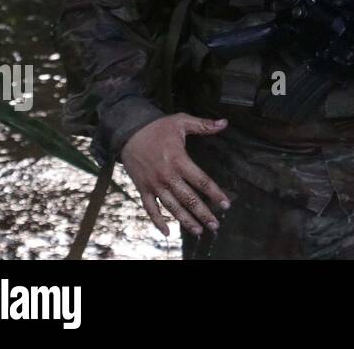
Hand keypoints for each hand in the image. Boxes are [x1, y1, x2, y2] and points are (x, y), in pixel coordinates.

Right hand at [121, 114, 230, 237]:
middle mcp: (167, 176)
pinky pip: (150, 209)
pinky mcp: (143, 189)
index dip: (214, 193)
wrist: (128, 132)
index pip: (201, 180)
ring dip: (186, 220)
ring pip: (172, 207)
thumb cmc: (157, 127)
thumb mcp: (181, 121)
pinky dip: (158, 221)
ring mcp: (154, 184)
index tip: (225, 204)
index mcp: (178, 160)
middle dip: (203, 213)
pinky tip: (167, 232)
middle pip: (188, 199)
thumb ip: (204, 125)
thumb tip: (224, 123)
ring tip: (199, 231)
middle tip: (215, 225)